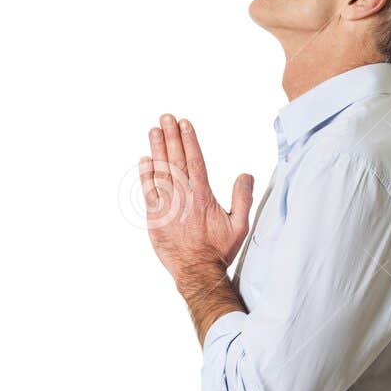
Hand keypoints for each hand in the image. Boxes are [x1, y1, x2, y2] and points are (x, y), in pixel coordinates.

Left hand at [139, 114, 252, 288]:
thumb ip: (243, 198)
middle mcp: (184, 197)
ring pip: (161, 171)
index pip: (195, 160)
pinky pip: (148, 190)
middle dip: (171, 136)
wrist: (198, 272)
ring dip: (157, 148)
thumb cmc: (219, 251)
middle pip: (176, 159)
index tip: (184, 123)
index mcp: (203, 196)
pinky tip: (145, 159)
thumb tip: (245, 175)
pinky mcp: (155, 217)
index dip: (188, 140)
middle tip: (166, 117)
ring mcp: (167, 206)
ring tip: (154, 130)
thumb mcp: (240, 226)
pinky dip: (146, 174)